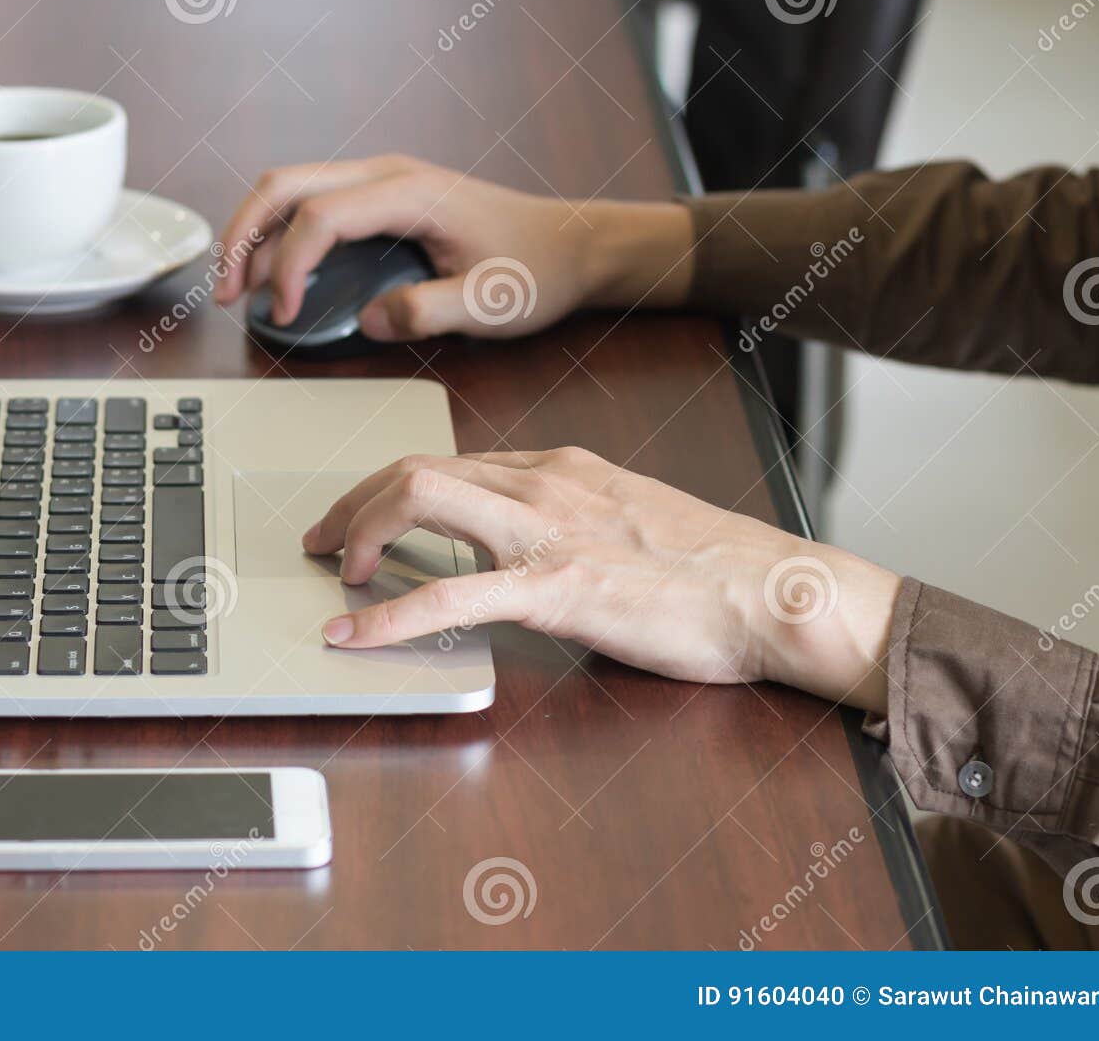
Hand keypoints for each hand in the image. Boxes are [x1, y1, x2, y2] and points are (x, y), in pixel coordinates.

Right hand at [214, 154, 692, 337]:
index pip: (320, 215)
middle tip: (223, 292)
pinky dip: (279, 233)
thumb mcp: (491, 301)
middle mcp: (386, 174)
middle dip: (243, 234)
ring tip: (234, 287)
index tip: (283, 313)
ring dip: (253, 231)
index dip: (288, 265)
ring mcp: (381, 181)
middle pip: (285, 184)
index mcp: (408, 191)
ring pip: (291, 188)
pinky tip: (273, 273)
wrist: (571, 244)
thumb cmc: (537, 268)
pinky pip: (312, 203)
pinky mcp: (381, 198)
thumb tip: (370, 320)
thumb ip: (429, 310)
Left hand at [303, 448, 897, 712]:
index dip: (387, 489)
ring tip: (334, 573)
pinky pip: (449, 595)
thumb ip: (569, 523)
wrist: (777, 593)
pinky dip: (386, 615)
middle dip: (351, 503)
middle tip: (321, 542)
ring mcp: (546, 531)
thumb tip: (520, 551)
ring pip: (417, 499)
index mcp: (560, 468)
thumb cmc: (714, 569)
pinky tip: (352, 635)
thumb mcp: (627, 522)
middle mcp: (543, 484)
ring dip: (357, 533)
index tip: (359, 518)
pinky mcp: (555, 587)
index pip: (450, 463)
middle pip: (413, 469)